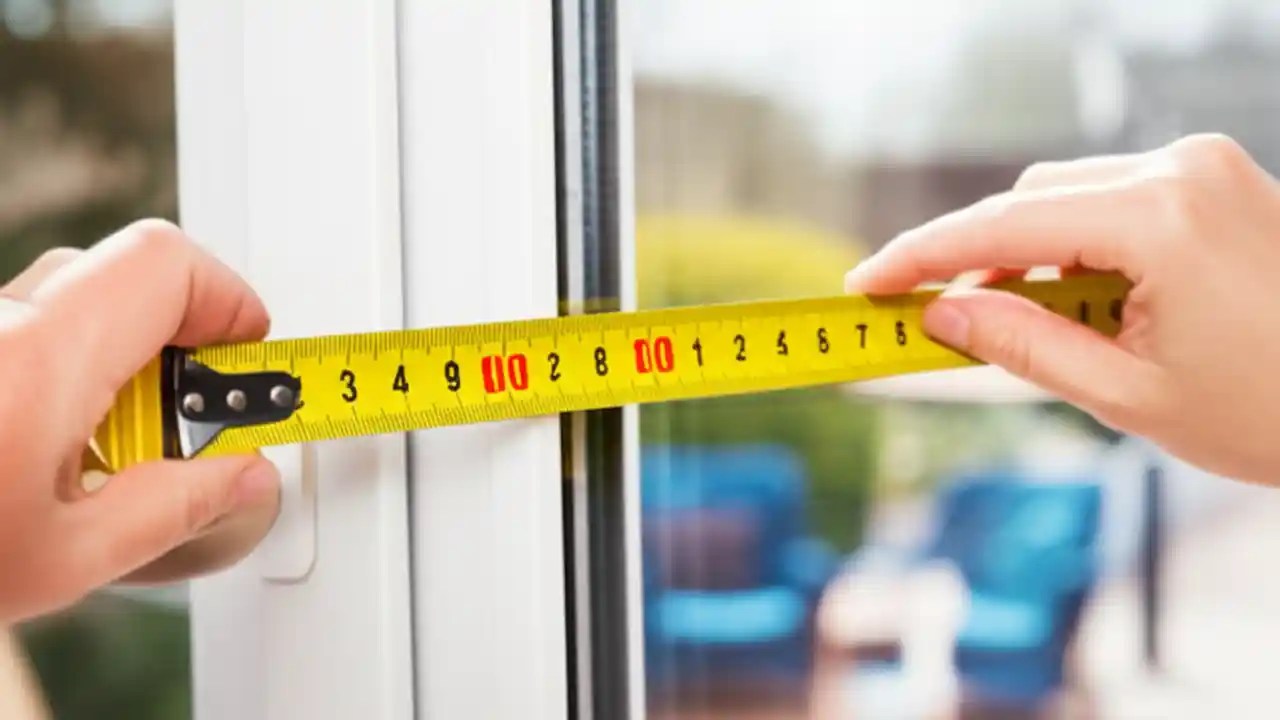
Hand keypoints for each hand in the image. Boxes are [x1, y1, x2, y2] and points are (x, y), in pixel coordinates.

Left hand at [0, 220, 279, 622]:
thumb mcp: (64, 561)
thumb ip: (174, 508)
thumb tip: (241, 477)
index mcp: (38, 361)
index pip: (164, 262)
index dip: (228, 298)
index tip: (250, 355)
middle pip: (124, 272)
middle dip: (182, 334)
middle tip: (193, 412)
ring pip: (72, 300)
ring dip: (122, 357)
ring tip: (113, 444)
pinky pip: (27, 328)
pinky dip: (68, 371)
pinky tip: (52, 445)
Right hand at [845, 133, 1279, 484]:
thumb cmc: (1272, 411)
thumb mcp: (1128, 395)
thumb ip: (1021, 345)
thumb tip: (939, 315)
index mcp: (1161, 217)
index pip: (1002, 227)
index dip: (921, 257)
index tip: (866, 285)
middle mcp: (1181, 170)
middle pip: (1029, 200)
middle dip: (970, 260)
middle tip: (928, 322)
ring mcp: (1204, 169)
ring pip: (1066, 197)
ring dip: (1023, 257)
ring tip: (1010, 326)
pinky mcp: (1214, 182)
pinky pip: (1111, 201)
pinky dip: (1071, 249)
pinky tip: (1068, 302)